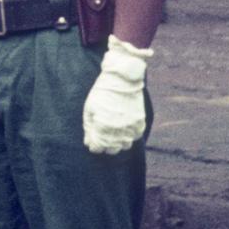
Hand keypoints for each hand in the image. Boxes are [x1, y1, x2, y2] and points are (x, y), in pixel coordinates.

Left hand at [83, 35, 152, 153]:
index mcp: (103, 125)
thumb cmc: (102, 92)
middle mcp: (119, 128)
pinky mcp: (141, 121)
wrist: (122, 79)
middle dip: (104, 147)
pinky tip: (122, 130)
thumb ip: (88, 127)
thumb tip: (88, 143)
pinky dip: (129, 137)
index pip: (98, 147)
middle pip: (112, 149)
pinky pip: (135, 137)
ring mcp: (132, 125)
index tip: (92, 143)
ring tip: (111, 135)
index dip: (94, 146)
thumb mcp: (89, 108)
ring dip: (117, 143)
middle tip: (100, 140)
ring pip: (125, 146)